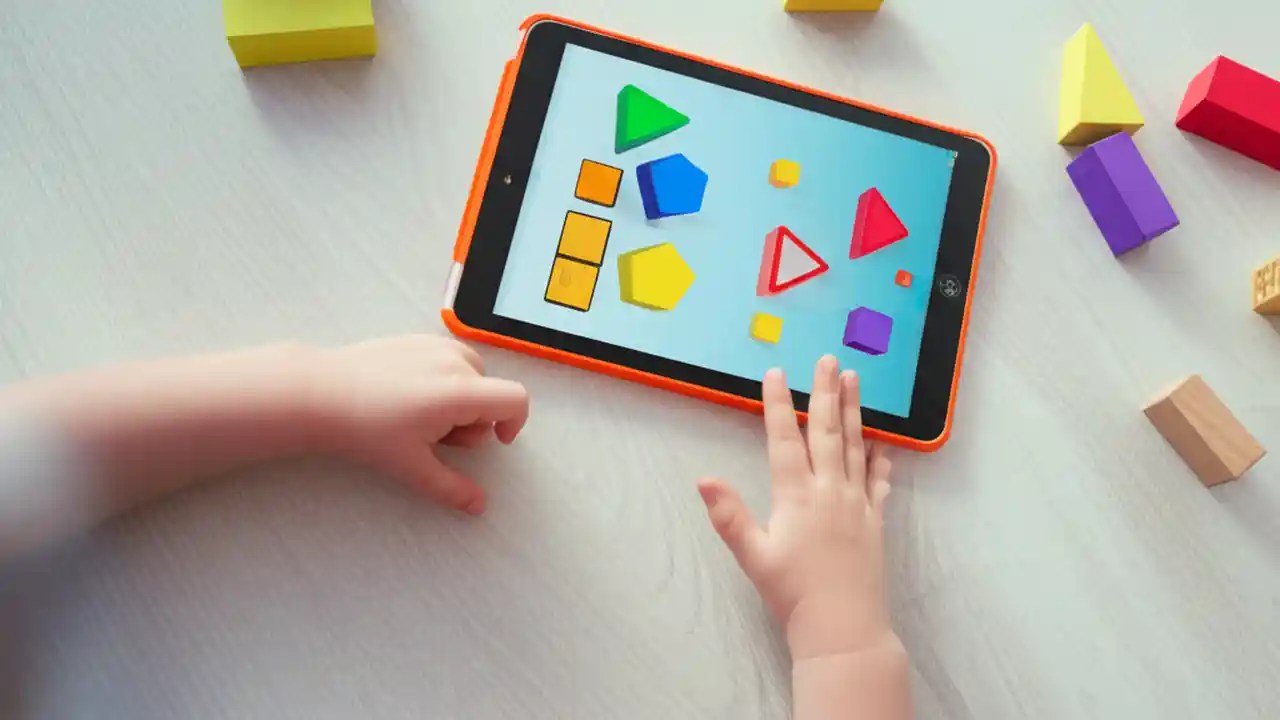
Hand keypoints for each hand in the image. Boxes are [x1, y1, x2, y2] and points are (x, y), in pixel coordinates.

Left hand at [311, 335, 528, 514]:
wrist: (320, 394)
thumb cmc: (365, 430)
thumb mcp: (411, 466)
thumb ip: (452, 488)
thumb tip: (479, 506)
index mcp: (461, 392)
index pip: (516, 400)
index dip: (514, 424)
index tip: (495, 440)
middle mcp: (455, 361)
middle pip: (491, 393)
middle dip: (474, 420)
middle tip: (435, 438)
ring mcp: (436, 345)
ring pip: (472, 376)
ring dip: (461, 399)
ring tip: (421, 418)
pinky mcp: (418, 338)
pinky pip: (450, 360)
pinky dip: (443, 380)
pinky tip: (408, 397)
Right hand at [698, 355, 893, 659]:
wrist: (843, 628)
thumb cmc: (793, 595)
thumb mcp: (753, 556)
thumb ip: (729, 516)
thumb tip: (702, 479)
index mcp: (796, 496)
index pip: (785, 440)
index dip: (779, 405)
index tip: (776, 373)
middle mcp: (830, 491)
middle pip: (828, 432)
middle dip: (826, 393)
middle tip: (830, 360)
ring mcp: (857, 504)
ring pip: (856, 447)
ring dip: (854, 412)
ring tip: (855, 381)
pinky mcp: (875, 521)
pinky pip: (879, 480)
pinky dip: (880, 458)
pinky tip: (883, 441)